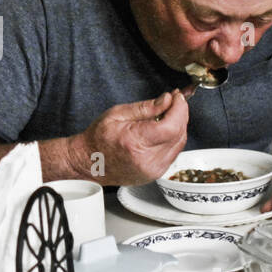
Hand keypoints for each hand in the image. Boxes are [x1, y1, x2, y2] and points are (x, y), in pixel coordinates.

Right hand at [69, 90, 189, 184]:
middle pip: (178, 134)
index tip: (178, 97)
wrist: (90, 162)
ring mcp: (152, 170)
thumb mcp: (118, 114)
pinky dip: (173, 138)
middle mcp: (147, 160)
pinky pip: (173, 153)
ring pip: (179, 144)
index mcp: (135, 143)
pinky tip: (164, 129)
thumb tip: (167, 100)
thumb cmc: (99, 138)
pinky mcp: (155, 174)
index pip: (171, 126)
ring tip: (168, 114)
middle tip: (175, 101)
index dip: (179, 109)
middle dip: (181, 114)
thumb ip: (146, 107)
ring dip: (178, 126)